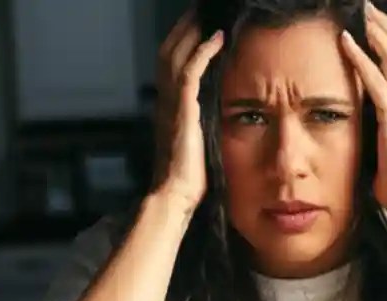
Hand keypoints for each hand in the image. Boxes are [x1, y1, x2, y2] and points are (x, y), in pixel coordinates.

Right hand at [152, 12, 223, 210]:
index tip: (198, 26)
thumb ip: (203, 126)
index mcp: (168, 108)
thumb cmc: (190, 179)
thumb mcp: (198, 144)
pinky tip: (217, 39)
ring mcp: (171, 105)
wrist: (176, 196)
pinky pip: (190, 72)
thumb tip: (222, 117)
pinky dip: (203, 52)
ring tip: (207, 15)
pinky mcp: (182, 112)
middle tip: (200, 11)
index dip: (181, 43)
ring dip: (192, 32)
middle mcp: (164, 101)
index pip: (170, 65)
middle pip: (167, 52)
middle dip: (184, 29)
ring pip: (175, 55)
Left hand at [341, 3, 386, 209]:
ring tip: (363, 15)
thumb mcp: (382, 146)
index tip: (373, 23)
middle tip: (369, 7)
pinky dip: (361, 59)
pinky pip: (376, 81)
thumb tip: (357, 122)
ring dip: (377, 34)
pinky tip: (347, 43)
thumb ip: (375, 128)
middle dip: (385, 27)